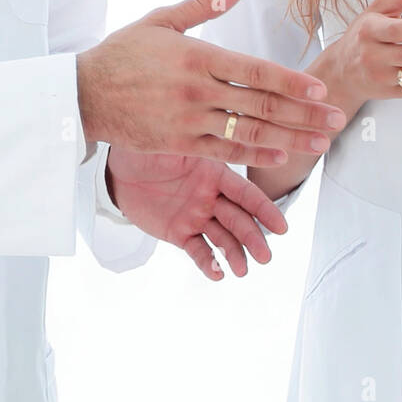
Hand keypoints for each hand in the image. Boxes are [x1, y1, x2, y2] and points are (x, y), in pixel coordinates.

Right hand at [76, 0, 345, 165]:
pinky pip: (223, 152)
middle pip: (261, 104)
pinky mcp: (179, 143)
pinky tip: (282, 155)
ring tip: (321, 143)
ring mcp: (188, 120)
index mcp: (198, 56)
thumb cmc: (123, 52)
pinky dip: (255, 155)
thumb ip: (203, 5)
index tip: (320, 90)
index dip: (292, 82)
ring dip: (290, 138)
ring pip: (248, 132)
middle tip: (336, 119)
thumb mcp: (160, 19)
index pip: (256, 71)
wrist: (82, 94)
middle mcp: (197, 90)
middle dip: (305, 114)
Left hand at [106, 147, 286, 279]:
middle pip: (239, 220)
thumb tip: (228, 127)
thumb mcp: (176, 142)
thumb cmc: (149, 146)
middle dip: (254, 238)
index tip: (281, 226)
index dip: (264, 209)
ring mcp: (197, 216)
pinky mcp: (180, 232)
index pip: (246, 193)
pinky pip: (197, 250)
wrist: (119, 168)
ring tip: (242, 271)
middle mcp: (211, 197)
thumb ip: (202, 144)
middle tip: (265, 257)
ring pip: (222, 238)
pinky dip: (208, 263)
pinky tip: (217, 274)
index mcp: (215, 173)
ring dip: (235, 255)